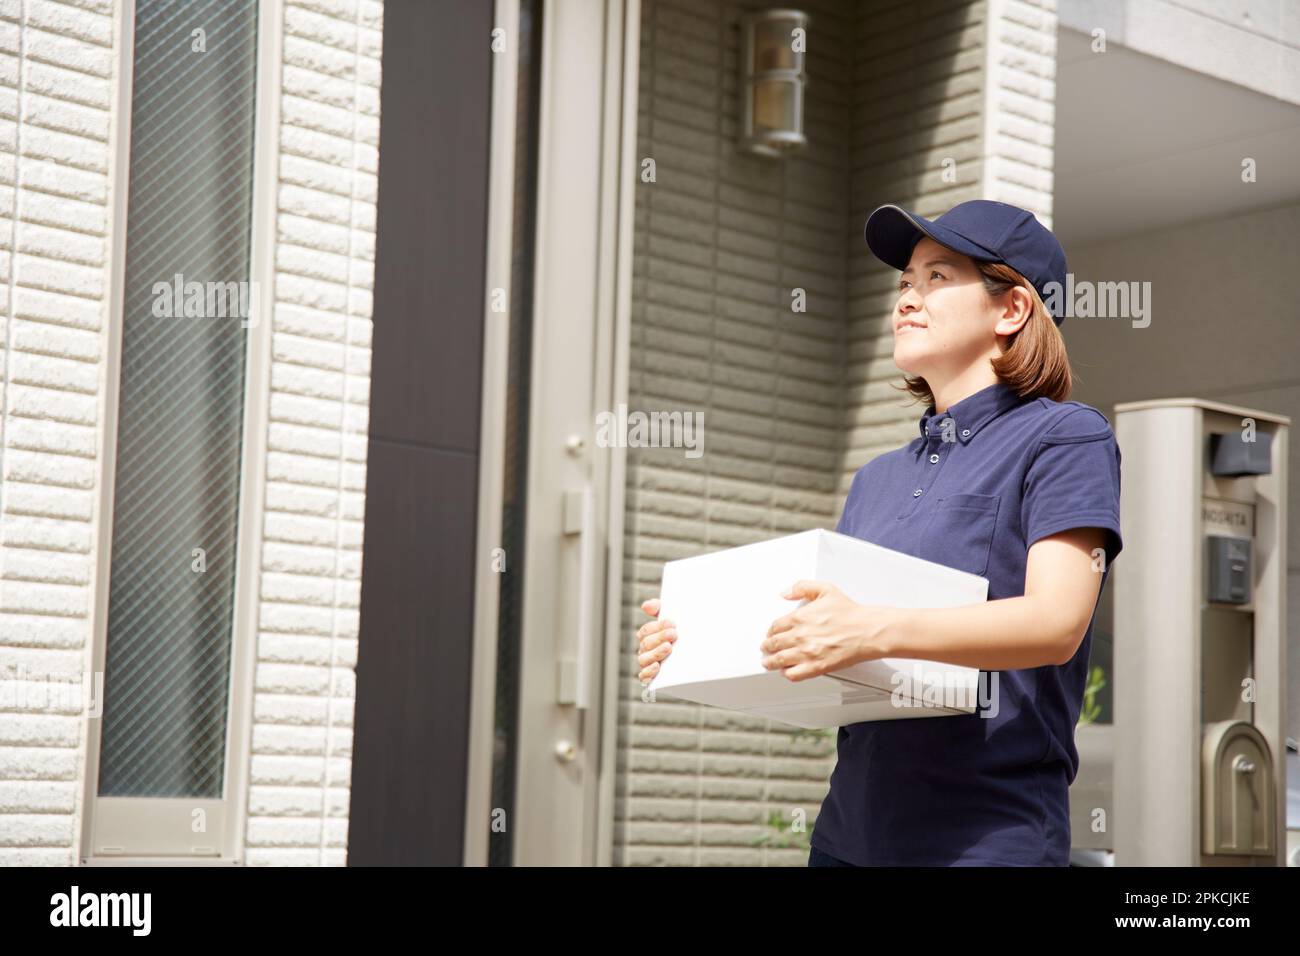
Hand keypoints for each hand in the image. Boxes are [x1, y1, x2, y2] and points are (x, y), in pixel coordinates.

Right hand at [635, 597, 675, 683]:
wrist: (698, 658)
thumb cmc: (680, 635)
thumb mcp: (672, 621)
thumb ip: (659, 609)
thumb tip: (647, 606)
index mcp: (648, 636)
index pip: (646, 630)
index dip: (657, 626)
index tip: (671, 623)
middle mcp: (645, 650)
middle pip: (646, 643)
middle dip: (659, 638)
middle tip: (673, 634)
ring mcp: (648, 663)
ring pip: (643, 659)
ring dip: (656, 653)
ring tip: (668, 648)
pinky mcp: (651, 677)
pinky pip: (644, 676)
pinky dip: (648, 672)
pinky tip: (657, 667)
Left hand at [761, 580, 893, 681]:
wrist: (867, 631)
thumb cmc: (850, 613)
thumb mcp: (825, 589)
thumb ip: (802, 587)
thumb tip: (785, 593)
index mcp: (799, 617)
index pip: (775, 627)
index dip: (770, 632)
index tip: (770, 634)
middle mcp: (800, 636)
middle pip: (773, 644)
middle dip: (766, 647)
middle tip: (765, 649)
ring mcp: (807, 653)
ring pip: (778, 660)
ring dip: (770, 662)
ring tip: (768, 663)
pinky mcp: (816, 667)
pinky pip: (793, 674)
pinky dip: (787, 673)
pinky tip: (786, 671)